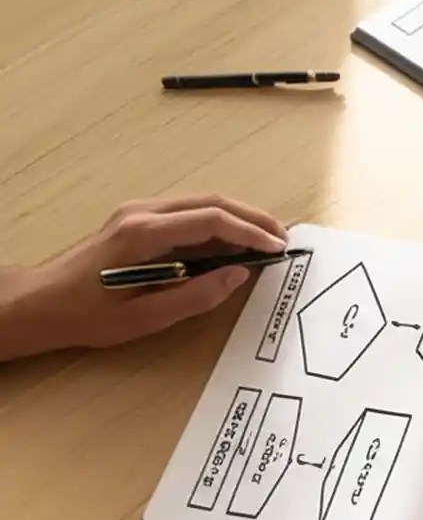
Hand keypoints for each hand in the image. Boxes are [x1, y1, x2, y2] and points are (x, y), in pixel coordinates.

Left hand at [0, 195, 286, 359]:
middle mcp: (143, 213)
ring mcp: (139, 212)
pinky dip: (219, 222)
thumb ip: (194, 296)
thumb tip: (237, 275)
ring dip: (239, 217)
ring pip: (202, 203)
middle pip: (212, 202)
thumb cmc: (85, 315)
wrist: (40, 302)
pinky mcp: (138, 220)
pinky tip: (234, 241)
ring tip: (267, 238)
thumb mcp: (143, 318)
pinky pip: (189, 212)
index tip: (277, 249)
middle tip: (284, 238)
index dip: (250, 232)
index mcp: (144, 233)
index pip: (211, 220)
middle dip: (253, 217)